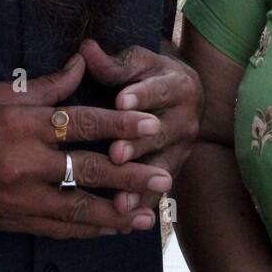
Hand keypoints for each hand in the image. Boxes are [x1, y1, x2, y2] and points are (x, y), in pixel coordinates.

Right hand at [0, 55, 170, 238]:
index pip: (82, 123)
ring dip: (118, 211)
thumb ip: (48, 84)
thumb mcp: (1, 92)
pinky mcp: (17, 220)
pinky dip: (90, 230)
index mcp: (25, 125)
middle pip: (90, 170)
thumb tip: (84, 61)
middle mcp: (27, 163)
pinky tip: (114, 228)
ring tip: (149, 212)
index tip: (152, 123)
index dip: (120, 125)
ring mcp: (23, 197)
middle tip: (165, 174)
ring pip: (80, 208)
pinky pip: (61, 228)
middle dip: (131, 173)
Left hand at [78, 40, 202, 215]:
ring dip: (140, 185)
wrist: (178, 94)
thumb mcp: (136, 63)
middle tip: (115, 154)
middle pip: (160, 133)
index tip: (120, 101)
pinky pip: (159, 192)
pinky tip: (126, 222)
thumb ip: (112, 62)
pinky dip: (143, 206)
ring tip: (120, 201)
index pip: (158, 89)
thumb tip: (85, 48)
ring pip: (160, 168)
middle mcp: (186, 119)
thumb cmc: (148, 74)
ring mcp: (182, 149)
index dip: (139, 95)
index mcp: (179, 85)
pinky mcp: (174, 170)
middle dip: (137, 145)